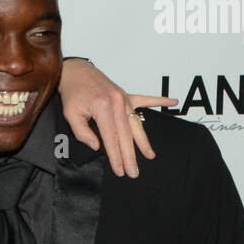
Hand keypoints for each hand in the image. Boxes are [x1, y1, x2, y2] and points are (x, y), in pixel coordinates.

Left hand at [58, 59, 177, 177]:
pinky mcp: (125, 95)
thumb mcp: (71, 114)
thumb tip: (97, 146)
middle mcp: (117, 102)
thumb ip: (83, 132)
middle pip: (126, 135)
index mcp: (103, 108)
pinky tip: (172, 101)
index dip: (116, 156)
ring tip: (149, 155)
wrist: (75, 71)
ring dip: (143, 141)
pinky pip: (145, 99)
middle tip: (133, 172)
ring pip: (136, 124)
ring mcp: (123, 98)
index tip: (120, 170)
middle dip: (130, 156)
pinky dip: (159, 100)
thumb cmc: (73, 92)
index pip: (111, 138)